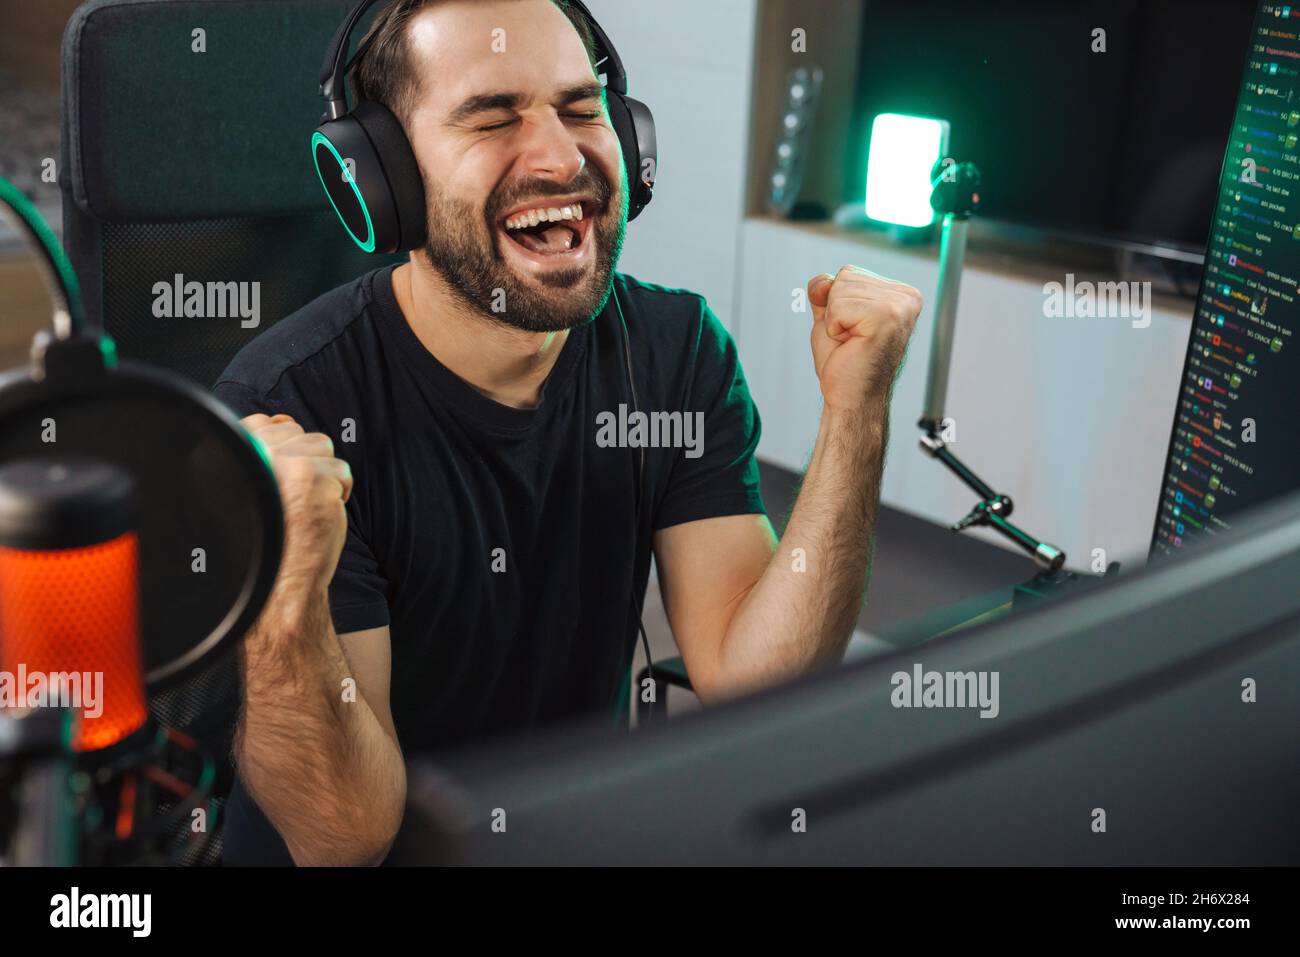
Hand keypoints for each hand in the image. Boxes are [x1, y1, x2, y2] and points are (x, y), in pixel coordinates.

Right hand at [241, 413, 352, 604]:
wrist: (276, 582)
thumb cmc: (265, 537)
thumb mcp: (252, 485)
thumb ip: (262, 448)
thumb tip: (285, 418)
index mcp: (227, 455)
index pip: (264, 423)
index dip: (281, 450)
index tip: (278, 480)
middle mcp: (250, 453)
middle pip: (297, 433)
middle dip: (303, 464)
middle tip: (290, 500)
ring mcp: (282, 463)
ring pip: (323, 447)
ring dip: (323, 476)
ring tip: (303, 506)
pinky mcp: (313, 477)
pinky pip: (342, 471)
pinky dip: (338, 493)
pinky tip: (318, 515)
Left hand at [806, 265, 921, 411]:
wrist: (851, 396)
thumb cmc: (844, 360)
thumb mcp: (830, 315)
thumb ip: (825, 290)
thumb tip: (822, 283)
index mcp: (900, 293)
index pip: (848, 272)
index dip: (836, 303)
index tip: (852, 330)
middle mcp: (906, 296)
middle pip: (845, 276)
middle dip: (835, 311)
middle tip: (851, 339)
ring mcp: (900, 305)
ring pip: (839, 290)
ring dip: (835, 320)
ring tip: (853, 342)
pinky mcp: (887, 317)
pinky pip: (838, 306)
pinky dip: (835, 327)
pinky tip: (852, 344)